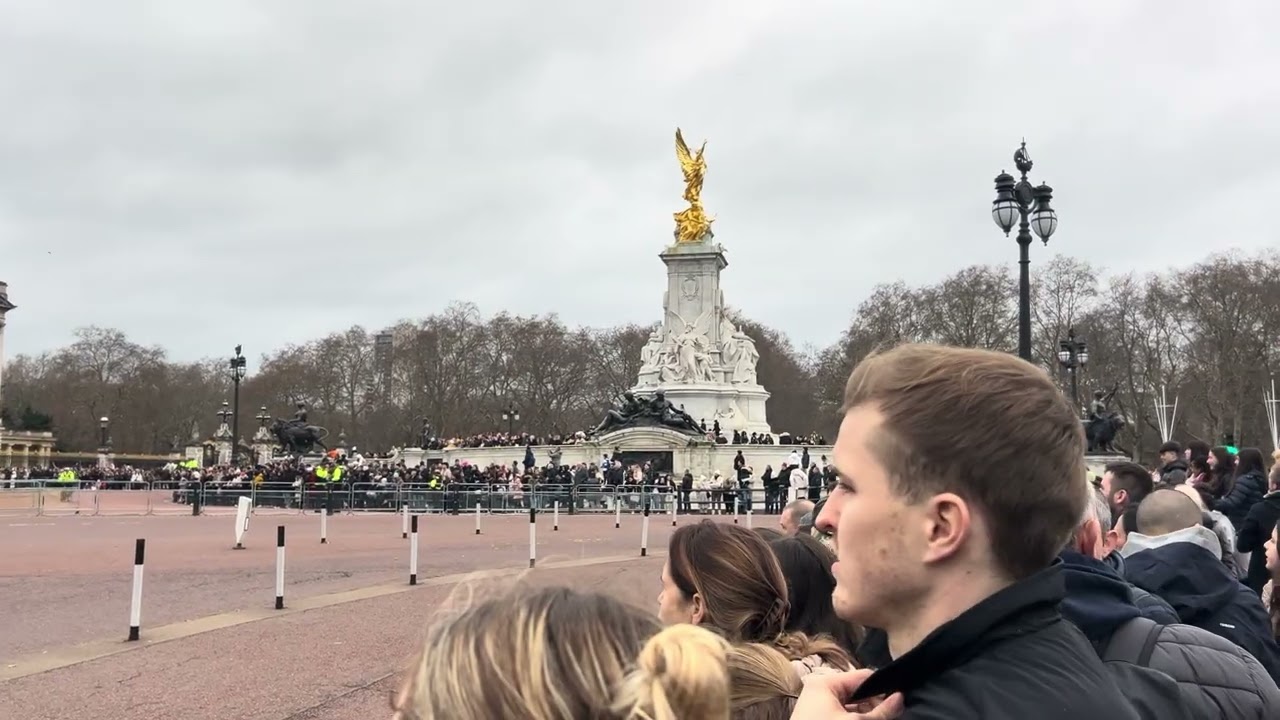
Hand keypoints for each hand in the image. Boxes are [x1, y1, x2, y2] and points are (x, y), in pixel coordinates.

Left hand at [790, 669, 904, 718]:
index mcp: (824, 683)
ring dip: (866, 714)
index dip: (883, 688)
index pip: (862, 677)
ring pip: (851, 706)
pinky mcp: (818, 719)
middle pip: (857, 692)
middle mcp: (819, 690)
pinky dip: (855, 719)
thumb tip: (900, 698)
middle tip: (893, 715)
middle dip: (875, 704)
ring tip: (880, 719)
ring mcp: (817, 706)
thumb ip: (881, 712)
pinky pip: (842, 715)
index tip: (900, 700)